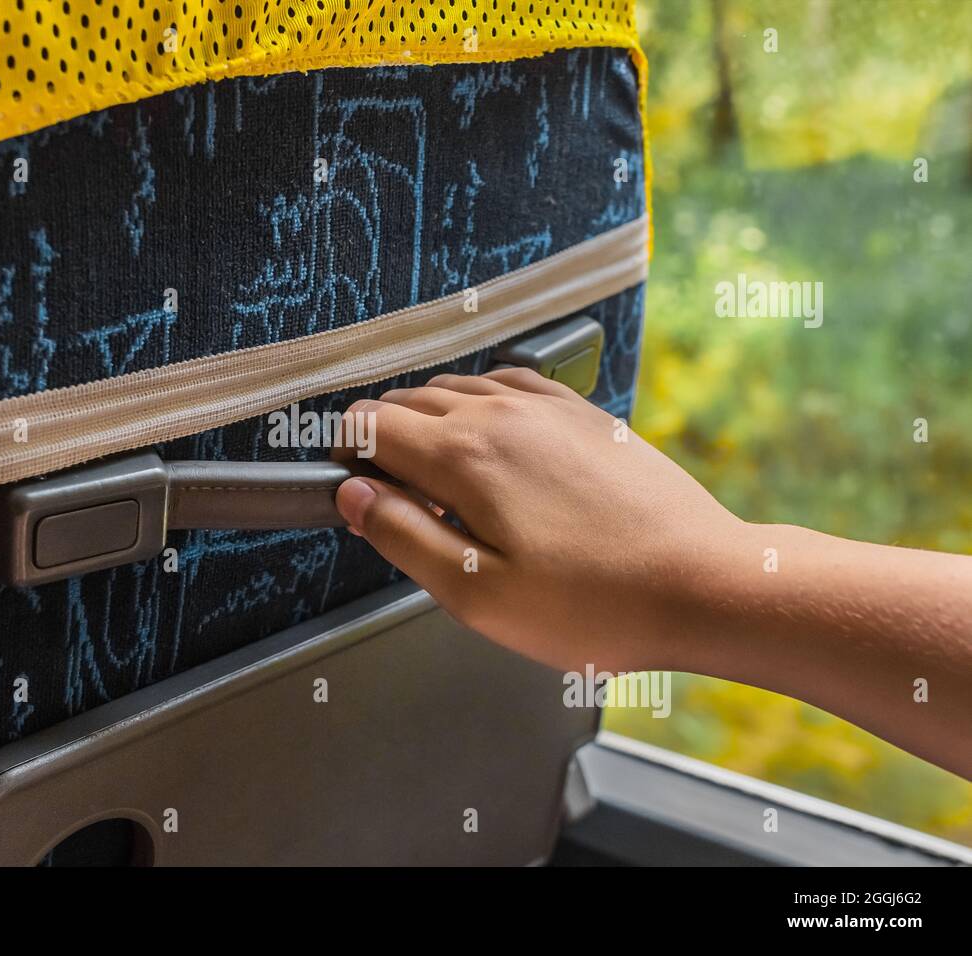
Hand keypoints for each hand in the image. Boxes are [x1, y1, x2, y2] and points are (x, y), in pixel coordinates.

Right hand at [333, 368, 742, 672]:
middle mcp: (500, 412)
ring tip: (441, 483)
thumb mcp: (476, 594)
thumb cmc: (594, 602)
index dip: (346, 455)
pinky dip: (479, 402)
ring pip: (455, 387)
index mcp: (463, 455)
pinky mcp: (583, 413)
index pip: (370, 425)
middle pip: (407, 401)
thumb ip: (402, 536)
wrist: (703, 582)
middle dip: (383, 440)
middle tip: (393, 500)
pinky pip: (508, 381)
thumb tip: (353, 496)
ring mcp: (546, 406)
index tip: (353, 492)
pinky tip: (489, 440)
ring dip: (429, 423)